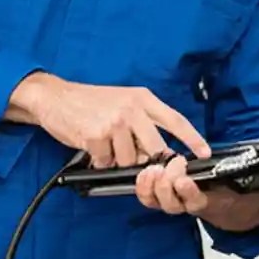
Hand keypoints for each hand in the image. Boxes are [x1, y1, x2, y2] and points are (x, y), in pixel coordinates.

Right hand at [5, 72, 210, 166]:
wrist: (54, 97)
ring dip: (116, 160)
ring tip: (104, 145)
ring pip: (129, 159)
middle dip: (147, 160)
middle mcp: (132, 108)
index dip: (193, 138)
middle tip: (132, 157)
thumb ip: (141, 122)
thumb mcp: (121, 102)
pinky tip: (92, 147)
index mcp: (142, 98)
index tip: (205, 152)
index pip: (175, 120)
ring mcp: (115, 122)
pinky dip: (99, 160)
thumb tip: (156, 152)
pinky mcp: (97, 135)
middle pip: (155, 148)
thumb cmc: (88, 102)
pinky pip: (107, 161)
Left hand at [134, 156, 258, 231]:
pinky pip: (149, 197)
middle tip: (172, 165)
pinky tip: (144, 171)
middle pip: (172, 204)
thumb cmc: (246, 195)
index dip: (188, 193)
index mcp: (214, 204)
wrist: (236, 208)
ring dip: (151, 187)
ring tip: (153, 168)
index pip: (197, 202)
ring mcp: (177, 202)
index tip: (185, 180)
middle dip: (168, 185)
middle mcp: (192, 206)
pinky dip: (143, 187)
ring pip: (157, 202)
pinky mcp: (166, 195)